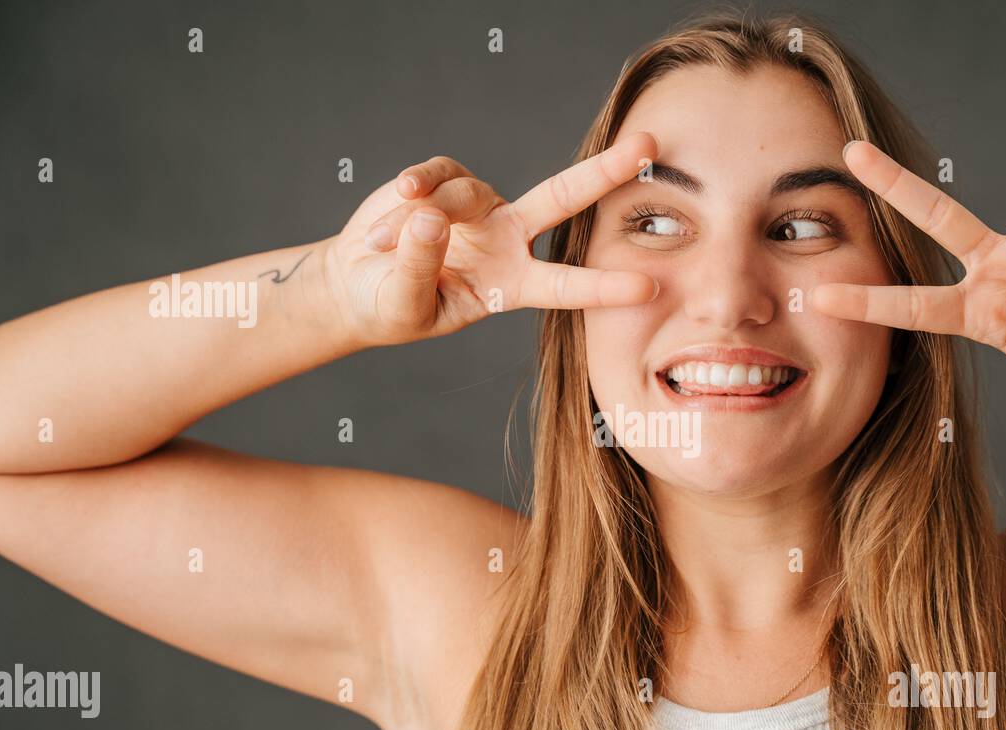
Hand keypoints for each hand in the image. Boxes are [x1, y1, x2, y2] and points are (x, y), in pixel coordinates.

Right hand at [321, 133, 660, 345]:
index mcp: (512, 284)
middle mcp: (508, 239)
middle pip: (562, 200)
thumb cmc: (390, 306)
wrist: (356, 282)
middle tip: (648, 146)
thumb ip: (419, 269)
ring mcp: (479, 207)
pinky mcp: (445, 180)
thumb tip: (431, 218)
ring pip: (467, 195)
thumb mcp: (404, 305)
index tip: (649, 287)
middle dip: (604, 173)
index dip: (604, 287)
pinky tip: (400, 195)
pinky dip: (416, 185)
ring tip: (380, 244)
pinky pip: (438, 173)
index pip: (565, 286)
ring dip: (419, 220)